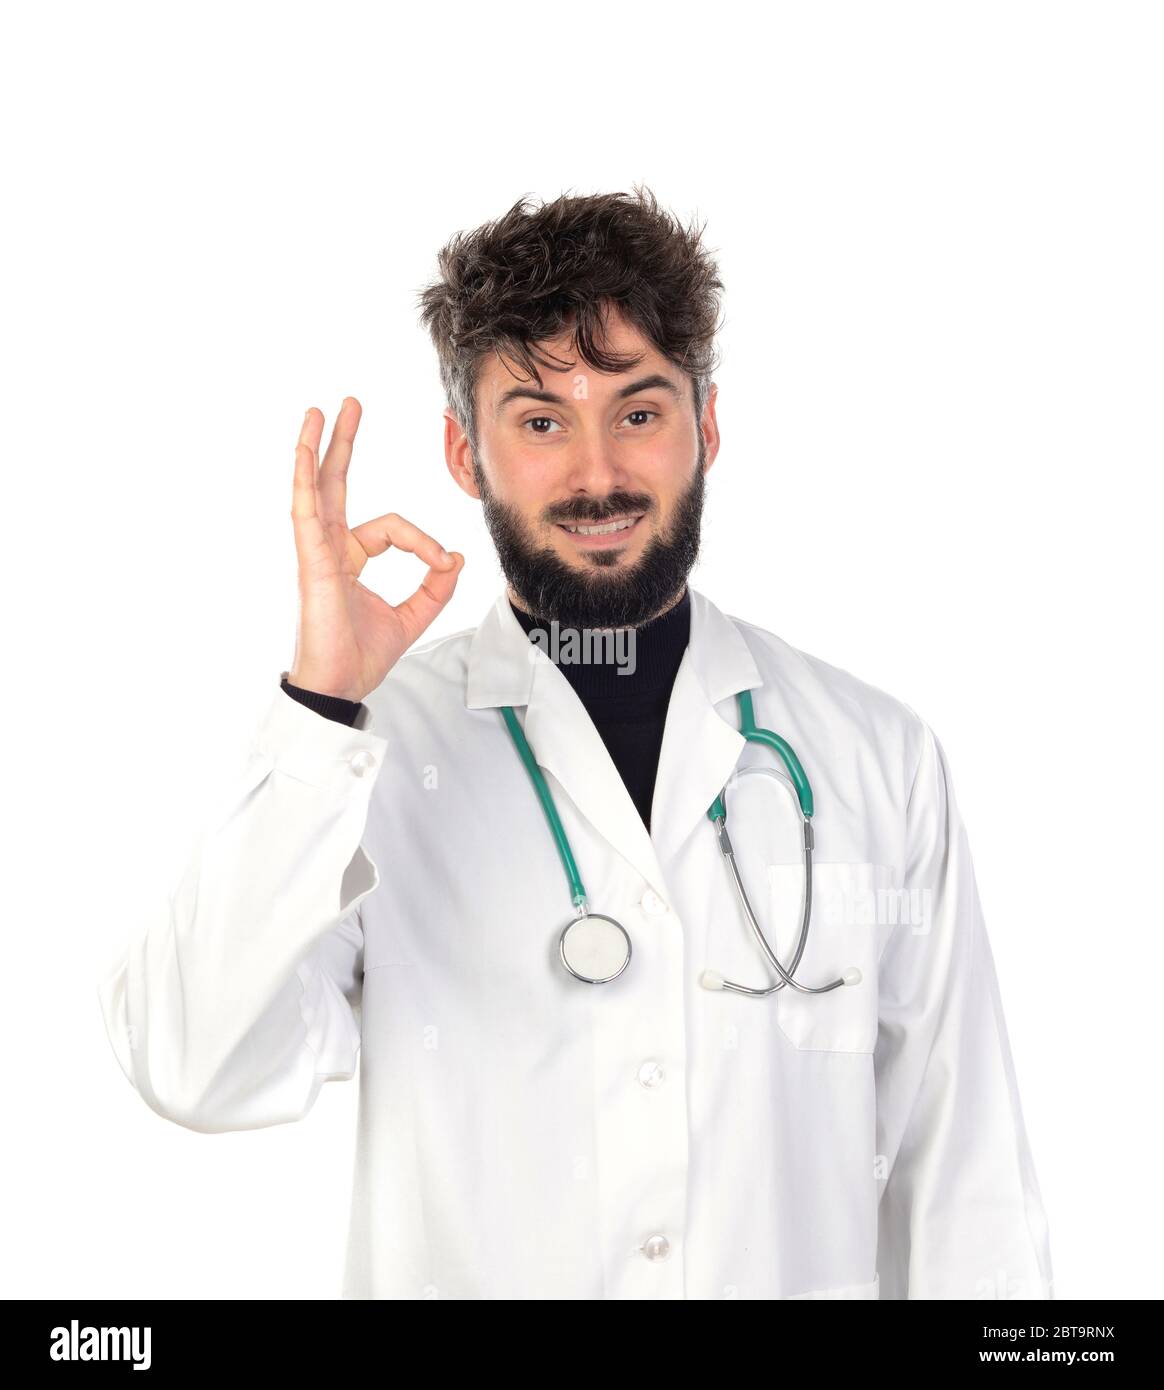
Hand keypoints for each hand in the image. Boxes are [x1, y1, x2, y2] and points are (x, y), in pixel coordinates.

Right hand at [287, 398, 463, 702]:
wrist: (340, 686)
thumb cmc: (361, 656)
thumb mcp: (413, 618)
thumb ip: (435, 589)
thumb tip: (457, 558)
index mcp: (348, 560)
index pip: (391, 529)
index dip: (423, 542)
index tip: (443, 565)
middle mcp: (329, 550)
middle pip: (335, 485)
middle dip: (344, 444)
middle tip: (352, 404)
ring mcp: (315, 553)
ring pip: (316, 489)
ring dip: (318, 448)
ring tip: (321, 410)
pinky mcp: (311, 562)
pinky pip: (306, 512)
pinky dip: (304, 479)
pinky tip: (304, 449)